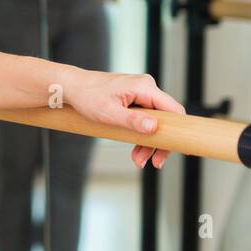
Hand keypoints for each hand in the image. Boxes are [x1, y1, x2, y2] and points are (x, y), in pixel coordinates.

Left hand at [63, 71, 185, 169]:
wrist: (71, 87)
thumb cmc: (86, 96)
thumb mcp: (108, 113)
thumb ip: (132, 120)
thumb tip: (154, 128)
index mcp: (144, 87)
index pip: (173, 110)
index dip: (179, 131)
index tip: (179, 150)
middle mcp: (146, 88)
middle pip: (164, 119)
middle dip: (157, 143)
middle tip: (152, 163)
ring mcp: (140, 93)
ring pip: (154, 122)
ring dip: (147, 143)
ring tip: (138, 160)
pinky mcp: (134, 99)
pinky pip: (144, 119)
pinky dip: (140, 135)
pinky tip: (136, 150)